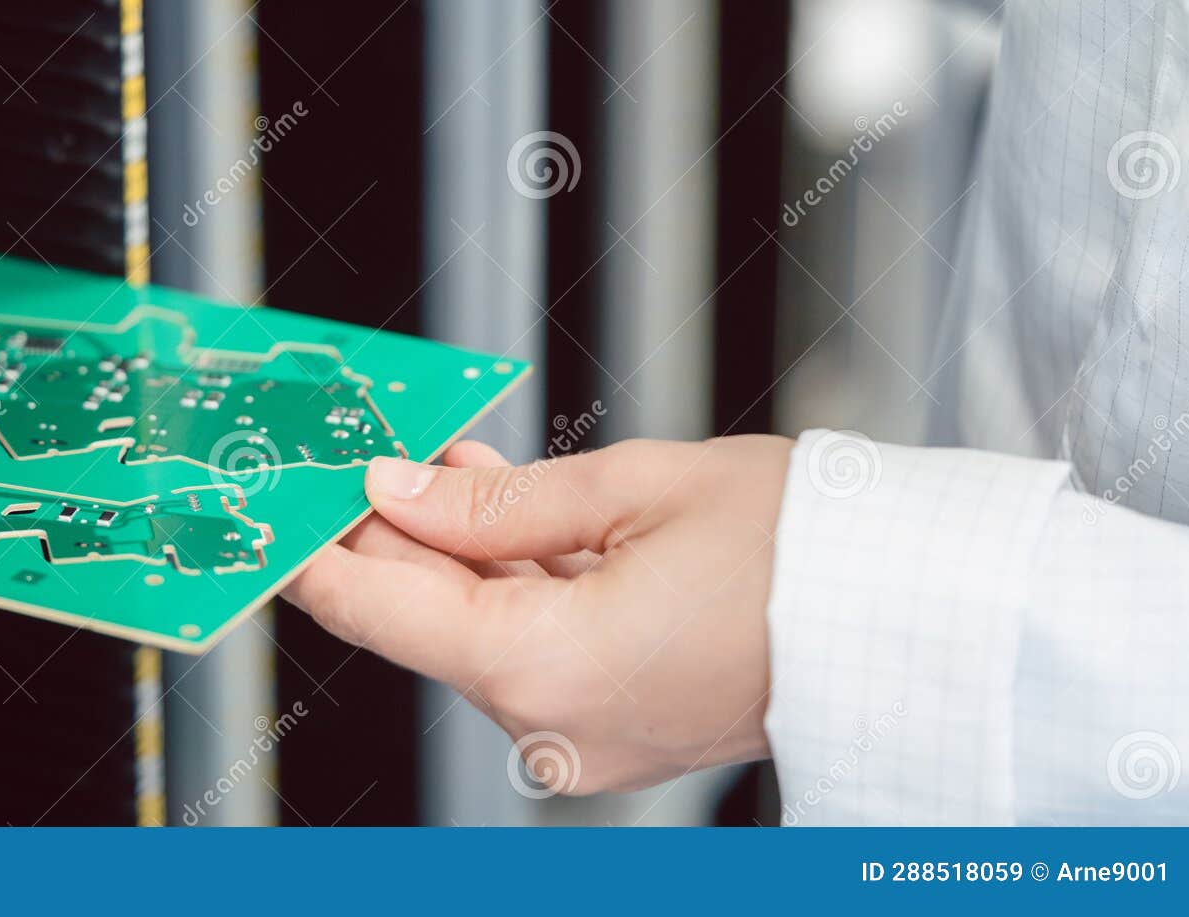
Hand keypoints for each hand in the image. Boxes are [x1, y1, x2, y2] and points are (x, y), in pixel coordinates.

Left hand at [284, 435, 792, 793]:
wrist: (911, 615)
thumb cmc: (803, 551)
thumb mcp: (634, 488)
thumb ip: (495, 503)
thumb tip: (400, 494)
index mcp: (547, 666)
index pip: (381, 610)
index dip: (315, 555)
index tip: (277, 511)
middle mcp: (557, 724)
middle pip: (428, 617)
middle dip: (391, 533)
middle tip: (364, 455)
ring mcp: (589, 734)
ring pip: (479, 629)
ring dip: (455, 549)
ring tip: (441, 463)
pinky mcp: (619, 723)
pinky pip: (535, 647)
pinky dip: (511, 584)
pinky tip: (499, 515)